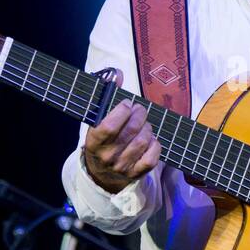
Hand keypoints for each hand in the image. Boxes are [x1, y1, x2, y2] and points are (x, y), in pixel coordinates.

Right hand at [81, 70, 160, 193]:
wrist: (101, 175)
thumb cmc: (101, 142)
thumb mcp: (97, 122)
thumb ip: (106, 97)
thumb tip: (118, 74)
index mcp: (94, 142)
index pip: (110, 126)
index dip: (122, 111)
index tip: (127, 104)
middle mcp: (107, 156)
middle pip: (131, 130)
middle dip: (140, 114)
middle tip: (140, 110)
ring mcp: (122, 167)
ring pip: (143, 141)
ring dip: (147, 128)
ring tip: (144, 125)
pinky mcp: (135, 174)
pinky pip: (152, 158)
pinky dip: (155, 145)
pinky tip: (151, 140)